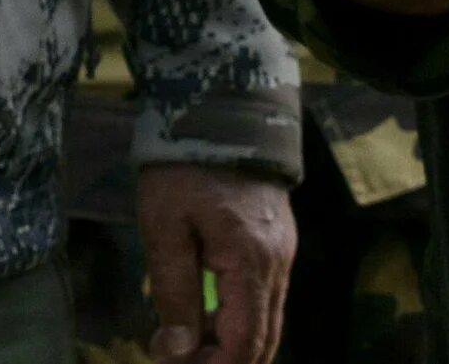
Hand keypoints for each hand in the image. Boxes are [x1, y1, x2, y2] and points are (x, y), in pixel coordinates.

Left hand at [133, 164, 293, 363]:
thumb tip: (178, 350)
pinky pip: (265, 297)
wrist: (220, 109)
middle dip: (221, 362)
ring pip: (267, 322)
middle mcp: (277, 264)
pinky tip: (205, 311)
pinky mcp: (278, 241)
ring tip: (184, 339)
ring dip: (230, 342)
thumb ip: (174, 292)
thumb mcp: (164, 227)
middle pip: (263, 342)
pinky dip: (239, 317)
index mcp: (251, 263)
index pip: (243, 345)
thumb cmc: (185, 167)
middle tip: (176, 358)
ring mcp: (283, 252)